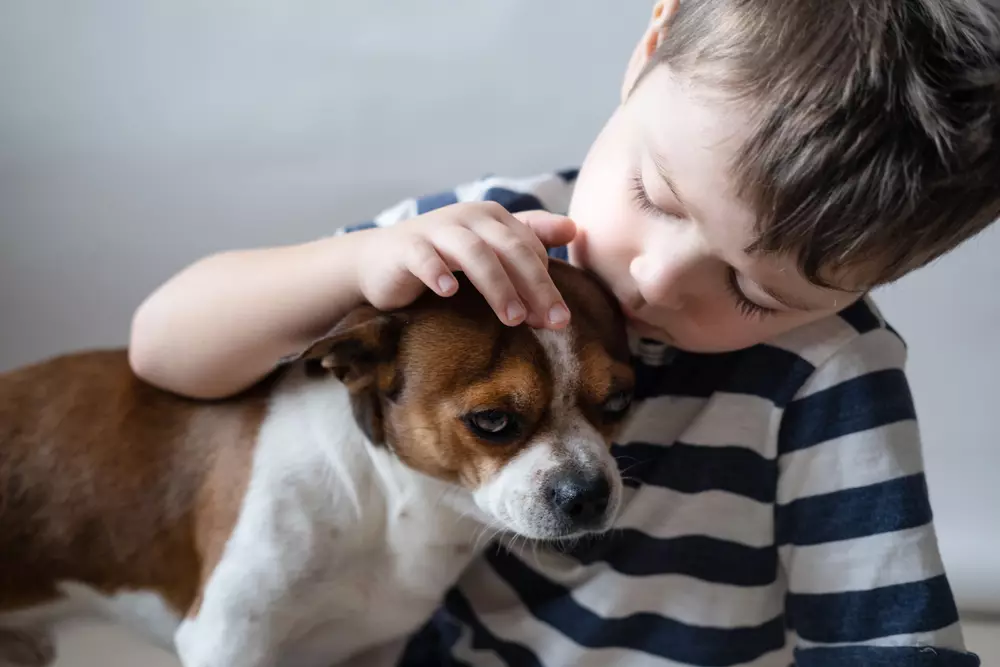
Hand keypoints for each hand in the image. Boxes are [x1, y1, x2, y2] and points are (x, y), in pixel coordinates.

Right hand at [355, 202, 576, 327]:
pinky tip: (448, 293)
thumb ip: (530, 238)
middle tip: (553, 322)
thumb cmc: (443, 258)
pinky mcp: (406, 246)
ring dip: (497, 285)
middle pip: (511, 249)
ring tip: (513, 319)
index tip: (559, 320)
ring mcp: (436, 229)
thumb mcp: (489, 249)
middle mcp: (468, 217)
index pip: (531, 248)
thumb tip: (575, 228)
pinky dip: (437, 272)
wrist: (382, 261)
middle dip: (536, 286)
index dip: (548, 284)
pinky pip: (424, 257)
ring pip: (474, 252)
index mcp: (493, 218)